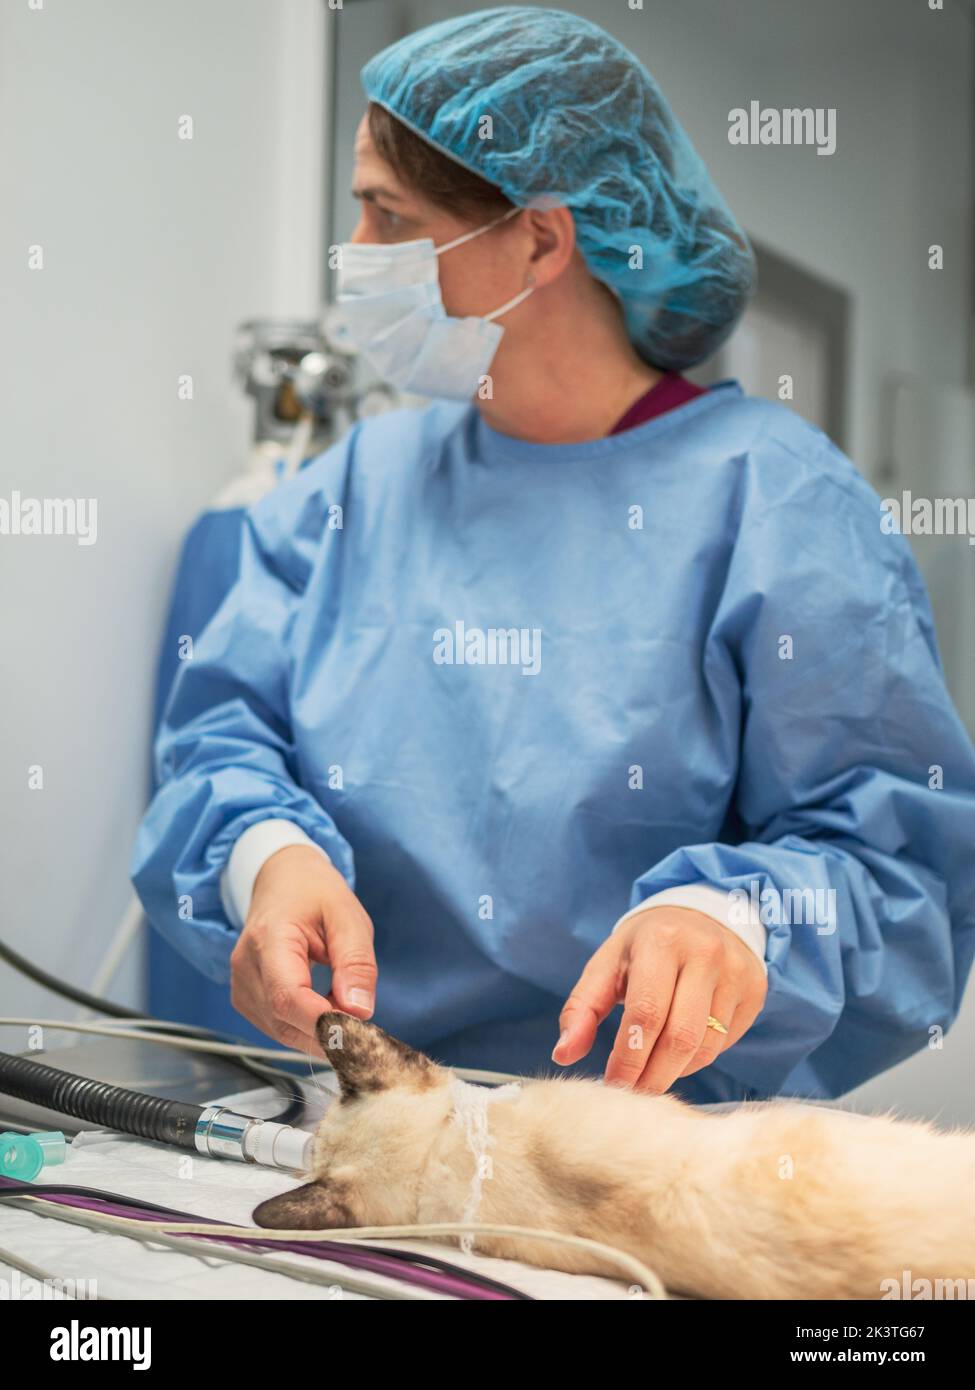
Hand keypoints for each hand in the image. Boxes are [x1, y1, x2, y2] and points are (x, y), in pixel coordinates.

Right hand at [230, 845, 376, 1057]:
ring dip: (319, 1033)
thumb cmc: (314, 894)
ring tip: (347, 1008)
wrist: (282, 880)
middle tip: (366, 1026)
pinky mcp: (245, 998)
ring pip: (282, 1031)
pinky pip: (278, 1027)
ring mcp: (240, 984)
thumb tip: (360, 1011)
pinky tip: (326, 1008)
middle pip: (284, 1020)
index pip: (288, 997)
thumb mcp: (348, 916)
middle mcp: (246, 966)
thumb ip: (356, 963)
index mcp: (269, 938)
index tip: (360, 1029)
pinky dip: (307, 1028)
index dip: (323, 1022)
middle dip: (329, 1033)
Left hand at [553, 907, 766, 1092]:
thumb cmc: (645, 947)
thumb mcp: (608, 964)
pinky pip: (725, 1042)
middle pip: (680, 1037)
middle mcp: (704, 953)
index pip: (646, 1014)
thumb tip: (563, 1054)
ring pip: (706, 1046)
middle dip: (653, 1076)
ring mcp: (736, 971)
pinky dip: (697, 1059)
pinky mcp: (755, 989)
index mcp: (661, 942)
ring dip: (674, 1072)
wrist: (701, 913)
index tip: (612, 1083)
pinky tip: (678, 1055)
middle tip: (633, 1093)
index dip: (628, 1058)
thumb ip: (582, 1009)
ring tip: (651, 1074)